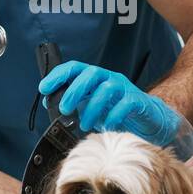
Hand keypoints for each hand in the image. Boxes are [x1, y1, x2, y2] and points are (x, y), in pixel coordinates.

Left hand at [39, 61, 179, 144]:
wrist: (148, 119)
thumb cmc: (117, 112)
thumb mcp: (91, 106)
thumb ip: (73, 102)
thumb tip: (49, 101)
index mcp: (96, 78)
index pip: (75, 68)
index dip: (58, 75)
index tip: (44, 88)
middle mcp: (110, 78)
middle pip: (91, 74)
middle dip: (74, 91)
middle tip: (64, 109)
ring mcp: (125, 88)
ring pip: (106, 89)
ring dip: (92, 108)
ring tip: (84, 124)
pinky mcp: (137, 101)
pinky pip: (125, 104)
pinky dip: (112, 116)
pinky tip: (106, 126)